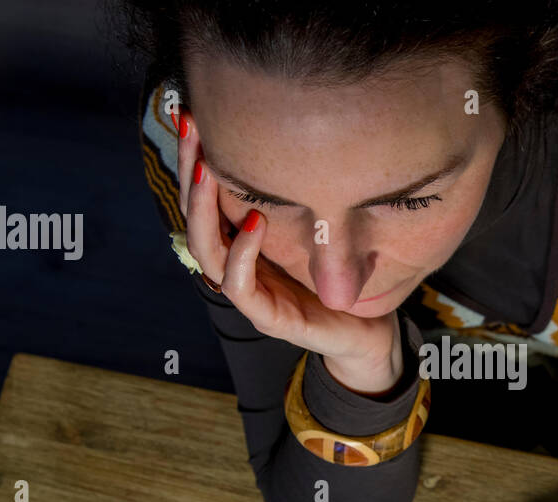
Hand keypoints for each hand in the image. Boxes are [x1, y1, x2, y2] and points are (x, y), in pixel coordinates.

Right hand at [175, 111, 400, 380]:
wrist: (367, 331)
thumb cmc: (340, 276)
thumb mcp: (318, 224)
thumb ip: (299, 192)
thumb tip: (292, 133)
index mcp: (242, 244)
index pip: (205, 200)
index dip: (194, 160)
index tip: (193, 115)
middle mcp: (238, 267)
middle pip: (196, 218)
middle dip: (190, 171)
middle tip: (190, 128)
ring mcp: (251, 294)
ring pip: (208, 252)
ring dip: (203, 209)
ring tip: (207, 169)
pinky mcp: (270, 319)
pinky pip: (240, 288)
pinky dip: (242, 254)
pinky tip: (255, 223)